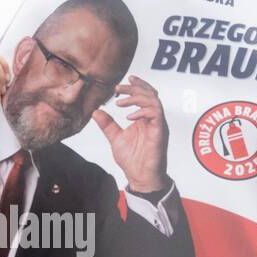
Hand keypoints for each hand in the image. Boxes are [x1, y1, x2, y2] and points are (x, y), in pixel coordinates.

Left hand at [93, 75, 168, 191]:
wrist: (140, 177)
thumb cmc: (133, 160)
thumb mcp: (115, 138)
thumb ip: (108, 124)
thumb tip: (96, 111)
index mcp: (144, 118)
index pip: (145, 95)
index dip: (138, 84)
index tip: (126, 79)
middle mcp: (153, 119)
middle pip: (150, 93)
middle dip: (133, 88)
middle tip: (118, 89)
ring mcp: (158, 125)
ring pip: (154, 100)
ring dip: (136, 97)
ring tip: (120, 103)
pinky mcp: (160, 132)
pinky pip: (156, 114)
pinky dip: (142, 111)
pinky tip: (129, 117)